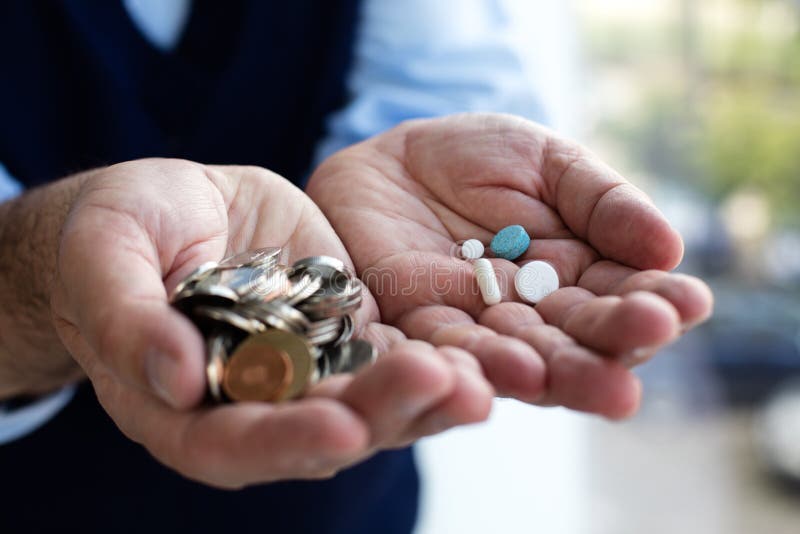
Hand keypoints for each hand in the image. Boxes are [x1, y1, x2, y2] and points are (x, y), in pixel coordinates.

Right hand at [51, 158, 492, 487]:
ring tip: (480, 382)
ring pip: (373, 401)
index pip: (233, 444)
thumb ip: (126, 319)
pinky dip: (437, 356)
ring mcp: (308, 370)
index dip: (284, 441)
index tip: (341, 426)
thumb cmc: (115, 236)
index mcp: (184, 409)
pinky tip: (482, 350)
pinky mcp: (345, 331)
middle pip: (322, 429)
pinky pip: (395, 352)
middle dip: (384, 412)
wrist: (167, 210)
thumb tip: (171, 380)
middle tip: (440, 387)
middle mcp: (255, 405)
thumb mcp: (104, 259)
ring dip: (428, 397)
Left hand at [307, 113, 713, 418]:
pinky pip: (449, 351)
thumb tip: (670, 248)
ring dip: (561, 368)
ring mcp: (476, 326)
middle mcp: (531, 312)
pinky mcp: (417, 330)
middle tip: (650, 337)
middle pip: (577, 337)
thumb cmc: (473, 158)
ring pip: (522, 357)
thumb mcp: (545, 161)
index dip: (653, 300)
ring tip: (599, 378)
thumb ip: (601, 203)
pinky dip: (481, 366)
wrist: (385, 162)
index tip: (690, 301)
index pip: (619, 295)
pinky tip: (518, 372)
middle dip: (614, 341)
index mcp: (573, 273)